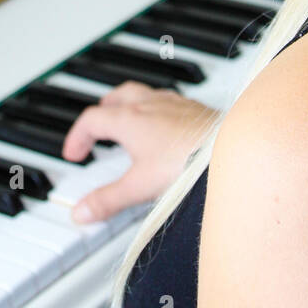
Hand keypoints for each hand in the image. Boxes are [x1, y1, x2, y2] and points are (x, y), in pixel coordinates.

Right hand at [62, 82, 217, 222]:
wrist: (232, 151)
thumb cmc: (188, 162)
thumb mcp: (140, 187)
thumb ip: (108, 200)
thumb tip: (82, 212)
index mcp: (130, 118)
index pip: (92, 119)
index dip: (77, 136)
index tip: (74, 154)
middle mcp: (151, 104)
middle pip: (117, 97)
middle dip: (102, 111)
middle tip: (97, 128)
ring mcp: (176, 104)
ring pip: (144, 94)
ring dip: (130, 107)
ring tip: (129, 125)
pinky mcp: (196, 109)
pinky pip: (169, 102)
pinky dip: (157, 111)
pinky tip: (167, 128)